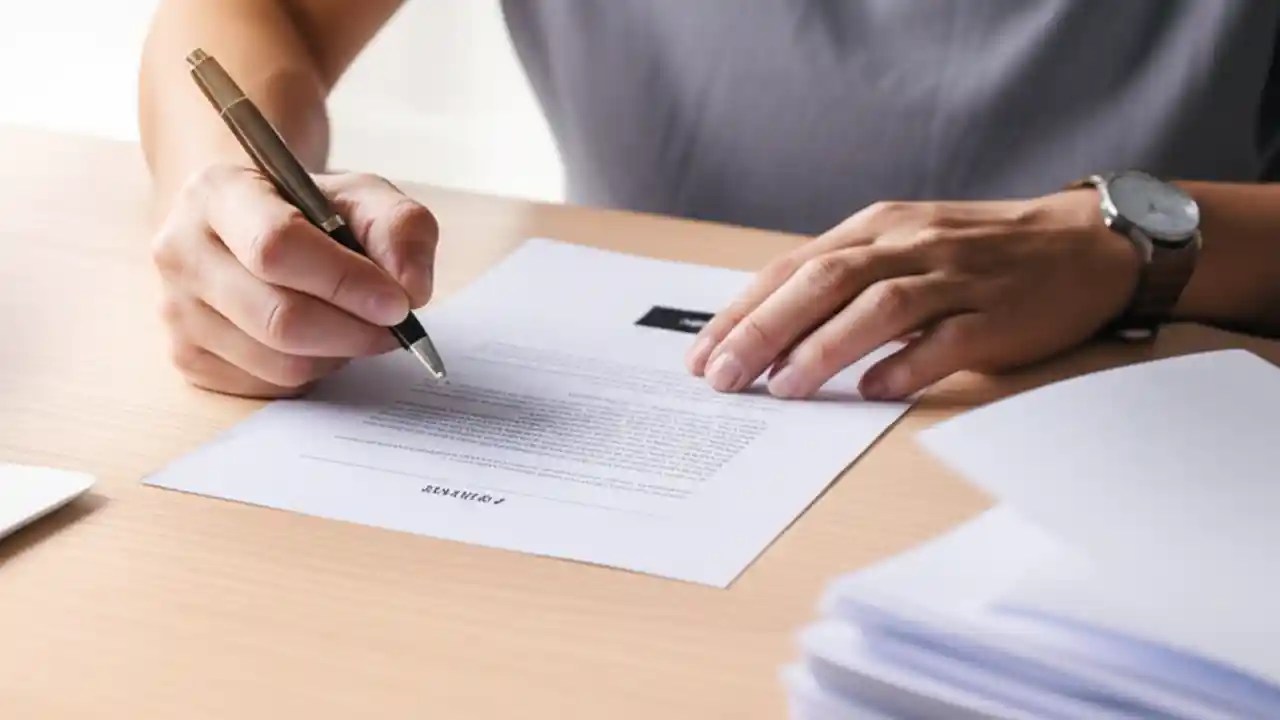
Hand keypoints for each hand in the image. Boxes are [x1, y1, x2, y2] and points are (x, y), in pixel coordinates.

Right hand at [152, 164, 437, 397]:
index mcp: (217, 193)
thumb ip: (402, 229)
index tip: (398, 303)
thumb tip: (411, 289)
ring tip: (355, 326)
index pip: (277, 248)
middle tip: (393, 327)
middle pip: (279, 317)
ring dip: (338, 354)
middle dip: (353, 330)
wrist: (251, 229)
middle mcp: (181, 251)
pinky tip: (319, 341)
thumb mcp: (363, 197)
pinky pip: (268, 386)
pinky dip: (312, 371)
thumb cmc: (310, 212)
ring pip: (278, 362)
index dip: (345, 282)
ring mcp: (176, 311)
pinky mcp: (188, 358)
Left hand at [686, 191, 1141, 399]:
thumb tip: (768, 330)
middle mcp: (911, 243)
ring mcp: (958, 276)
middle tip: (724, 376)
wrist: (1084, 243)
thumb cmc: (978, 253)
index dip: (744, 310)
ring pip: (879, 306)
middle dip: (766, 329)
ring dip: (825, 347)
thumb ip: (844, 278)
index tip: (703, 354)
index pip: (794, 266)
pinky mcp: (1001, 313)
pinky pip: (948, 339)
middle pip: (825, 280)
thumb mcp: (903, 245)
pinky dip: (906, 364)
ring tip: (784, 388)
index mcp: (879, 227)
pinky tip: (874, 391)